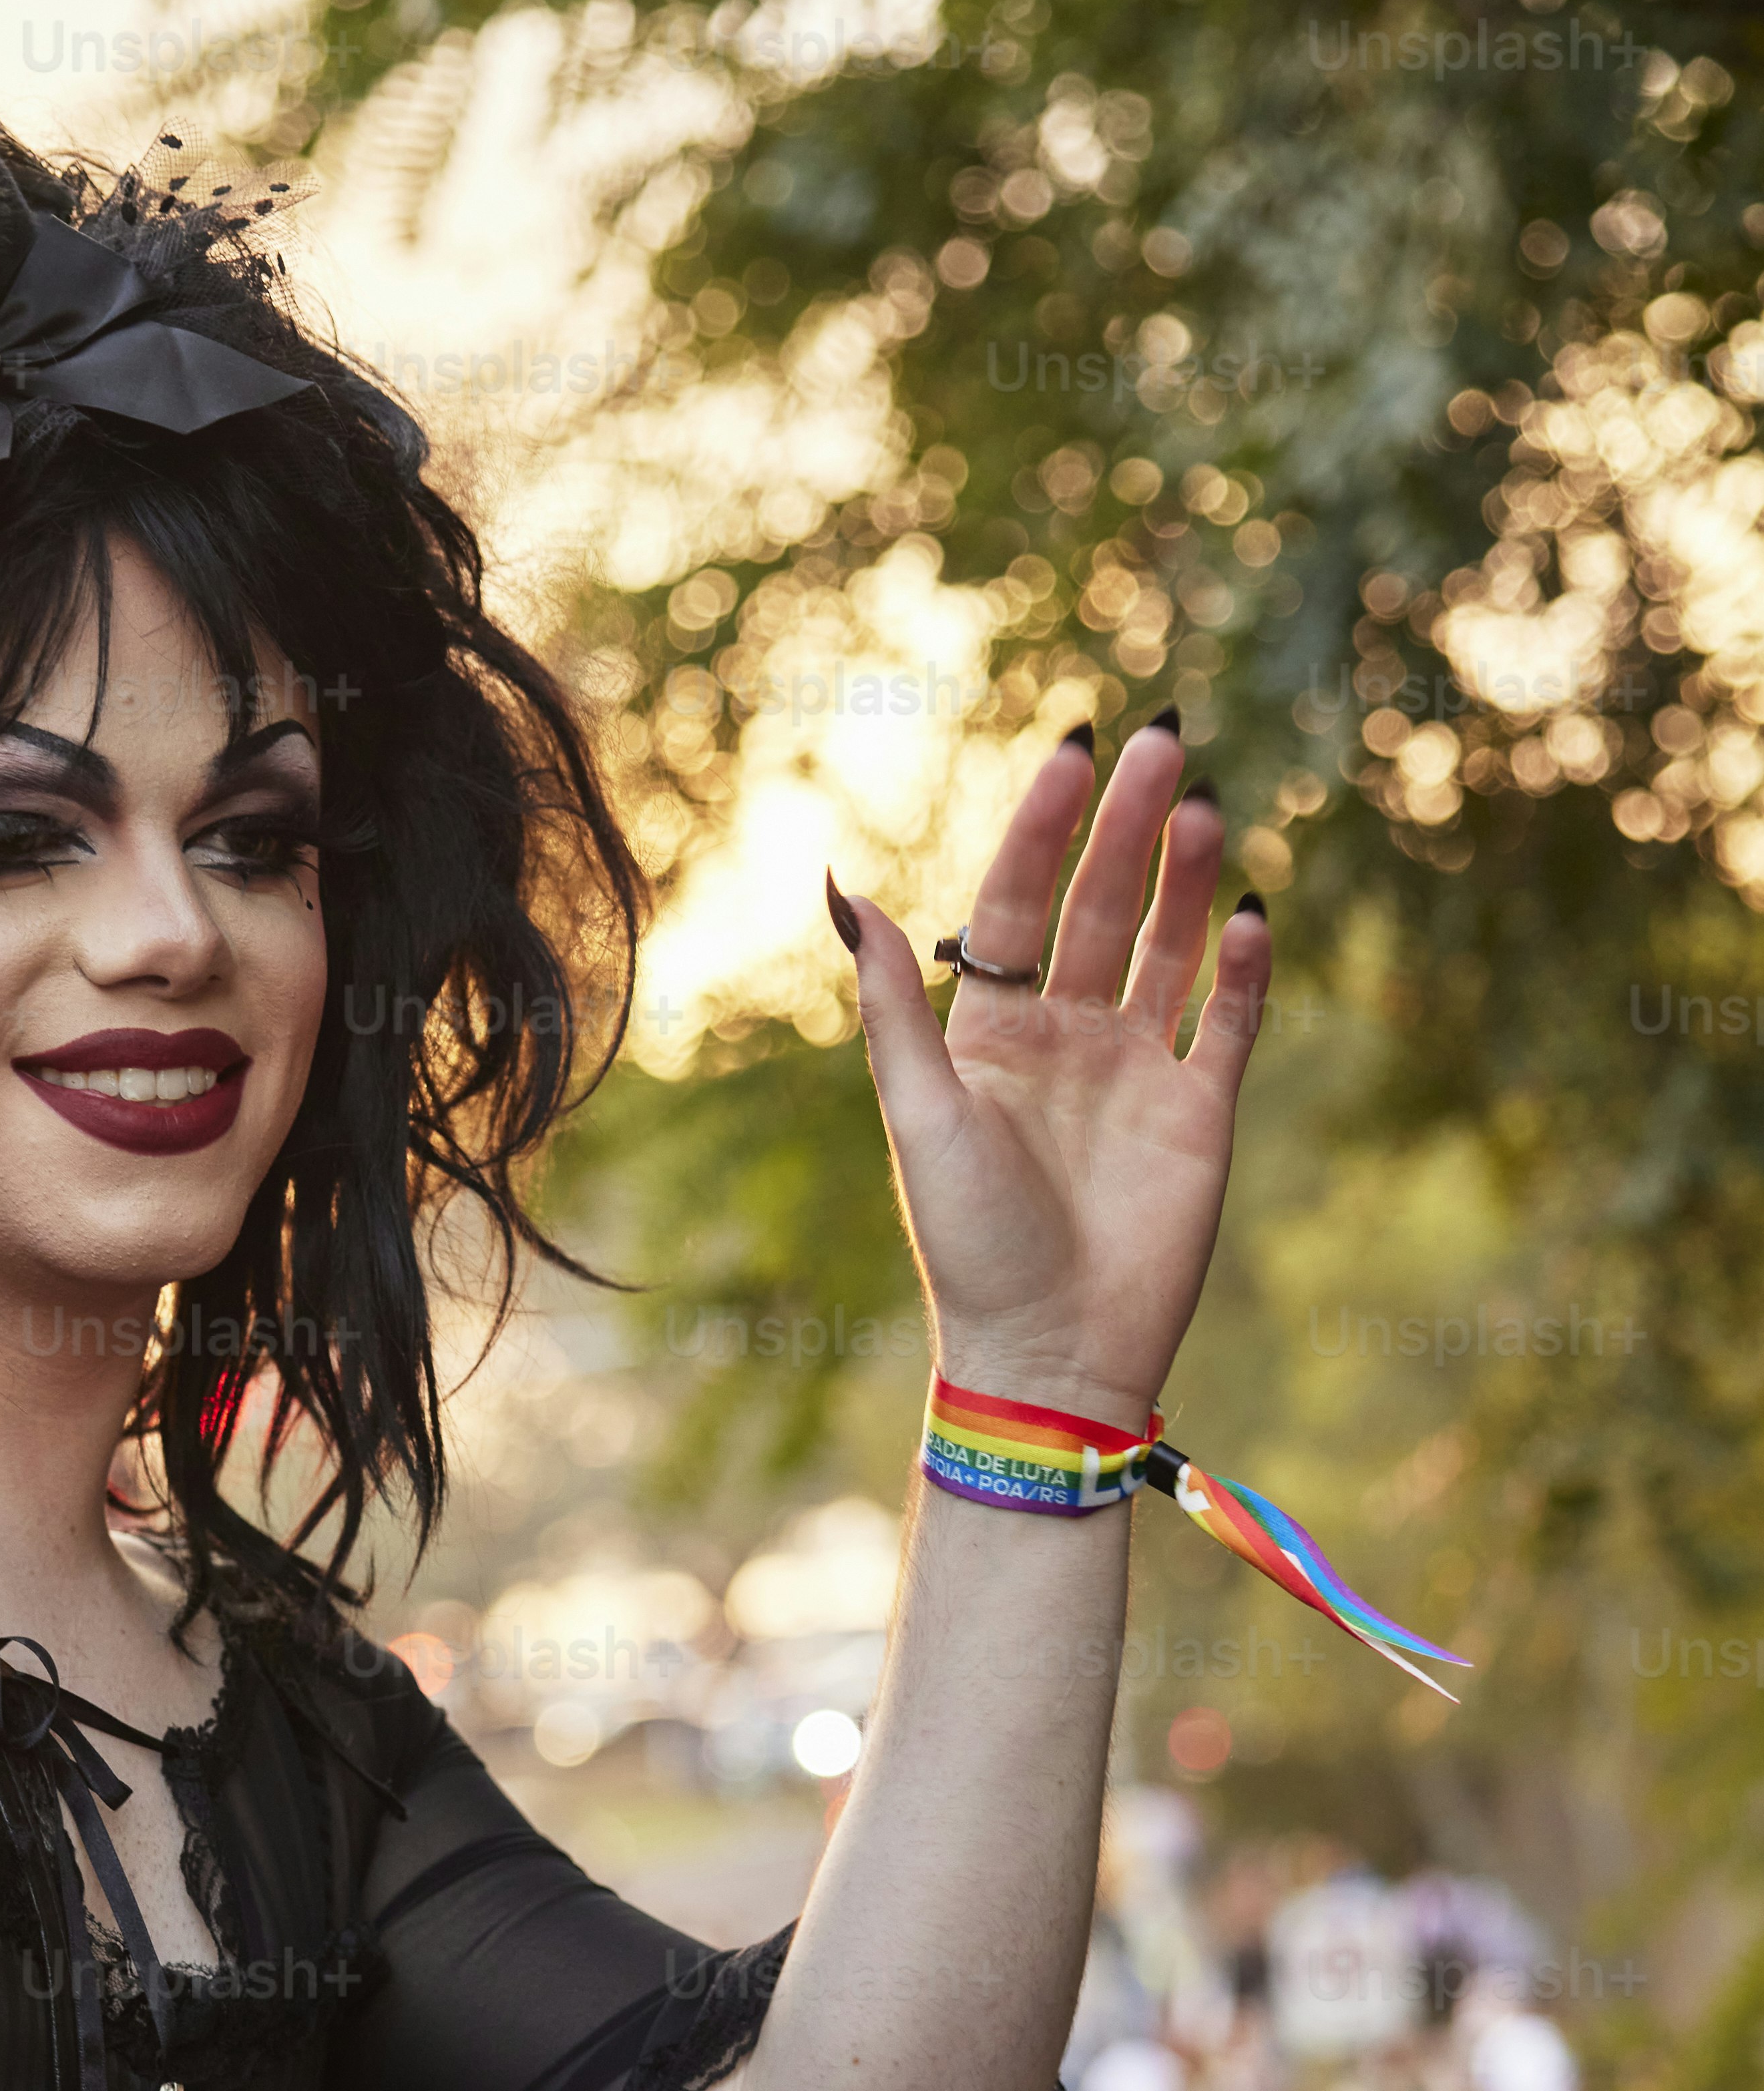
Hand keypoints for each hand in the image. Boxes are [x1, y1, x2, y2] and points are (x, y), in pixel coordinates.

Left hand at [827, 717, 1266, 1431]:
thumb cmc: (971, 1244)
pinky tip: (1248, 910)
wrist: (1052, 1354)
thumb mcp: (919, 1111)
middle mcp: (1065, 1038)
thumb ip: (891, 1000)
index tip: (1072, 749)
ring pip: (1166, 946)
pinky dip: (1243, 967)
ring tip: (1201, 804)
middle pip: (1099, 905)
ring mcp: (1138, 1071)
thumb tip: (843, 885)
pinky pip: (1231, 1021)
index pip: (1020, 902)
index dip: (1044, 825)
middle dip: (1126, 824)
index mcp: (989, 1033)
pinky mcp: (1202, 1113)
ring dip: (1183, 877)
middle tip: (1160, 737)